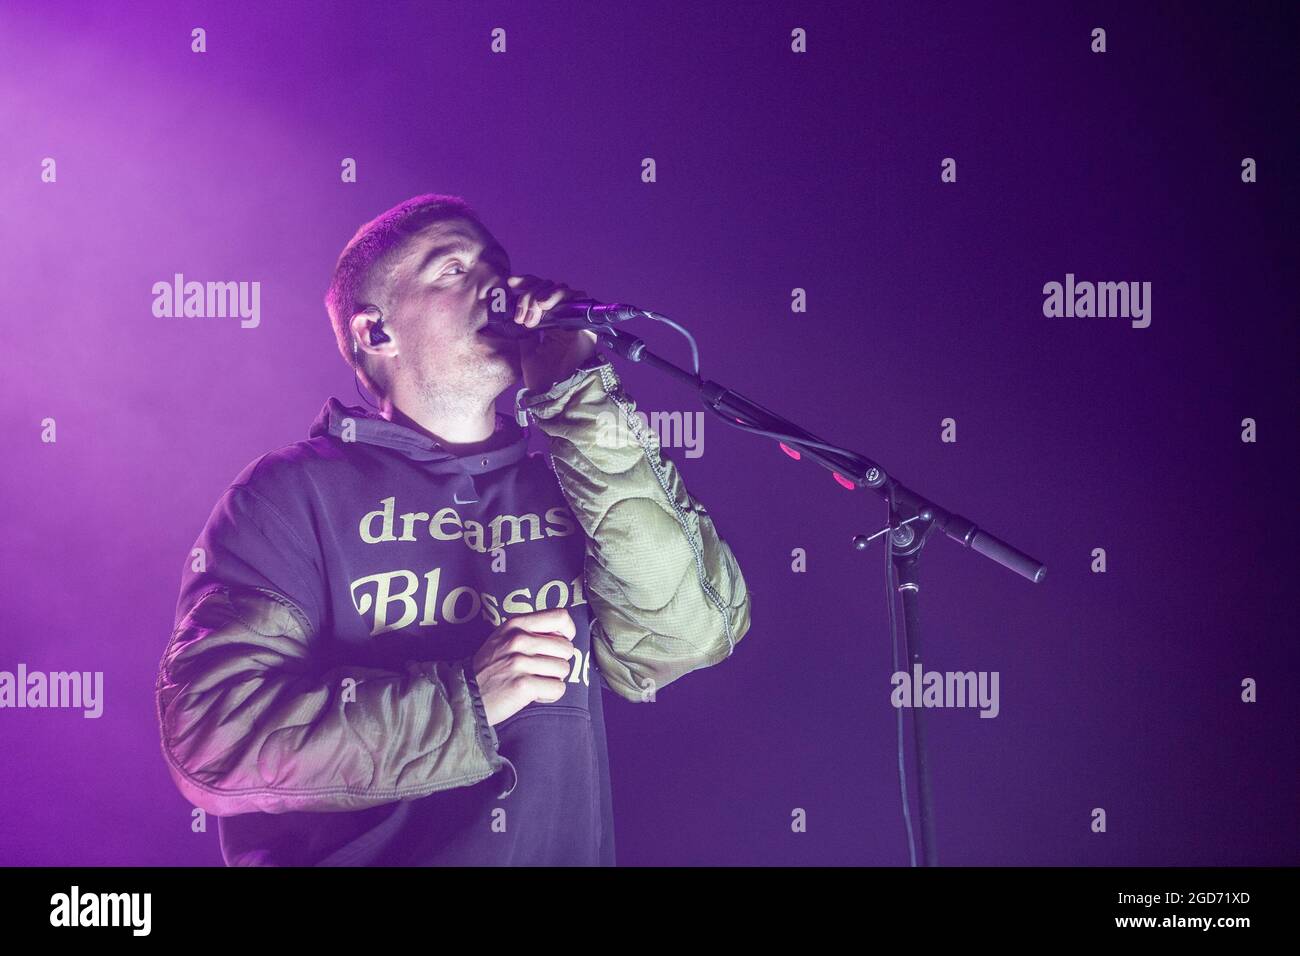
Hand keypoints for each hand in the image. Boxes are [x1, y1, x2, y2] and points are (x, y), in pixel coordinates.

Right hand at [470, 608, 577, 726]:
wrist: (465, 693)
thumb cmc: (490, 667)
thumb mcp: (504, 637)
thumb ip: (531, 631)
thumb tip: (564, 633)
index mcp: (516, 624)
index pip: (560, 616)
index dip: (568, 631)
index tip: (561, 643)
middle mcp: (518, 639)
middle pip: (566, 648)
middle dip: (558, 662)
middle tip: (539, 670)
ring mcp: (520, 662)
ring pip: (564, 669)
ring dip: (553, 679)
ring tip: (534, 681)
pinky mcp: (523, 685)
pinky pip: (558, 688)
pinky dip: (549, 695)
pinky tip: (534, 694)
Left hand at [506, 275, 598, 390]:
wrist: (557, 393)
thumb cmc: (542, 378)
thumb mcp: (526, 350)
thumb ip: (524, 332)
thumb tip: (513, 312)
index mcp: (549, 322)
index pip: (539, 294)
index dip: (526, 284)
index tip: (511, 284)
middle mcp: (563, 317)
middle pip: (549, 288)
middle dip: (531, 295)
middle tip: (522, 316)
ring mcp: (575, 319)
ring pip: (561, 290)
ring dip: (542, 295)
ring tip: (533, 311)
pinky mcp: (586, 322)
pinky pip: (577, 298)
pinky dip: (559, 297)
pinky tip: (544, 305)